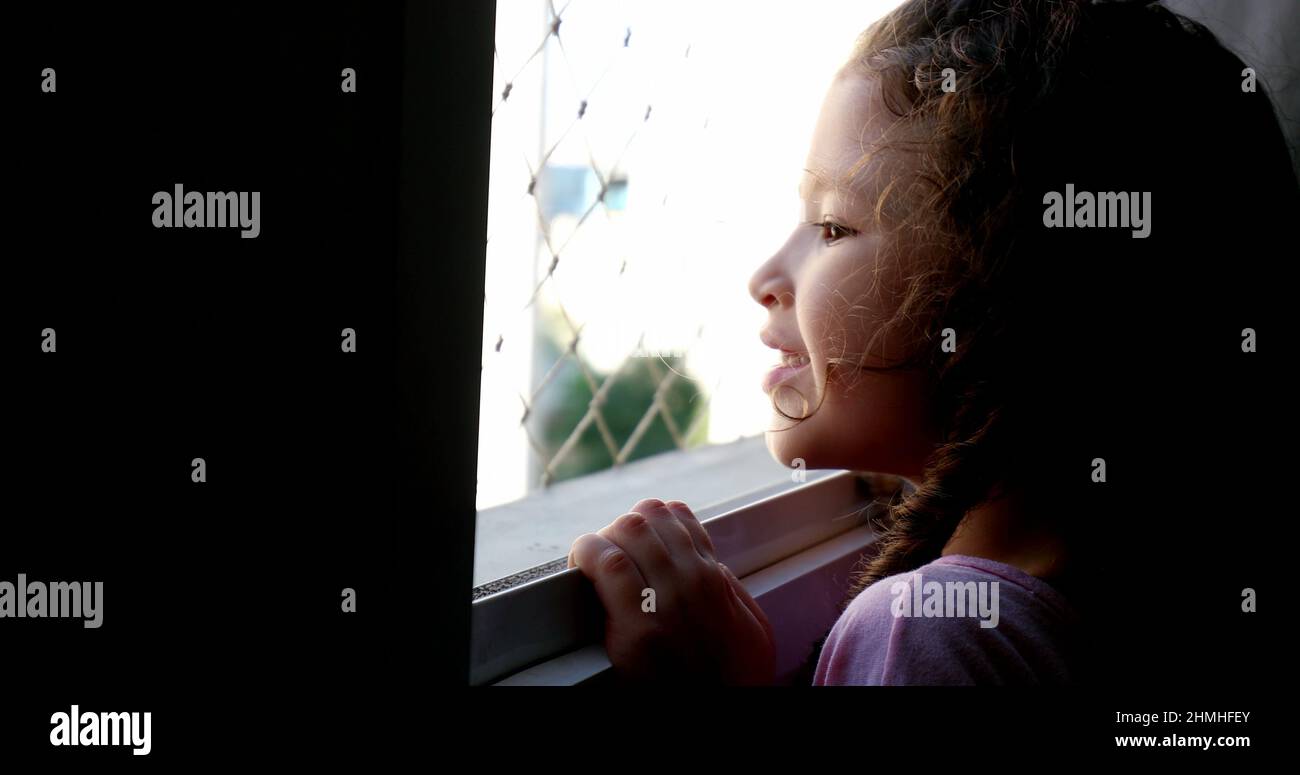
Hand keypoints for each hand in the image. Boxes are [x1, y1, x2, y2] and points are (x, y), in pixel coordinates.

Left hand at [568, 498, 775, 684]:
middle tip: (608, 551)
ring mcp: (667, 600)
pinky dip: (588, 554)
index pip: (678, 517)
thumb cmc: (732, 679)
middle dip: (621, 526)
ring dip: (604, 537)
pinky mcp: (638, 627)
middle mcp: (693, 581)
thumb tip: (707, 564)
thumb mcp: (751, 629)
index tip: (634, 540)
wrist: (720, 712)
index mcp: (714, 579)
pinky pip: (609, 564)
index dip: (648, 520)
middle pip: (649, 516)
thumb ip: (730, 590)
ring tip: (592, 560)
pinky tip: (580, 565)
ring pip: (629, 529)